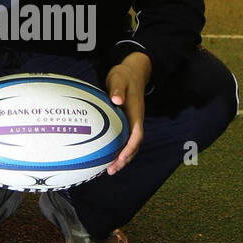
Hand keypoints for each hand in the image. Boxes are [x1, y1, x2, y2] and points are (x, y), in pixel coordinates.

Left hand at [105, 51, 151, 173]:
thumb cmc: (124, 75)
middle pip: (134, 145)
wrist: (132, 72)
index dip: (130, 148)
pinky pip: (123, 139)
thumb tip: (116, 100)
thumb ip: (118, 88)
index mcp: (136, 112)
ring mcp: (132, 122)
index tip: (121, 157)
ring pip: (129, 144)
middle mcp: (136, 120)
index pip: (137, 134)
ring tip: (109, 170)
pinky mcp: (126, 122)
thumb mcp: (119, 78)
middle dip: (125, 159)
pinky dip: (117, 150)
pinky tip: (105, 156)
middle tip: (111, 170)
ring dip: (121, 158)